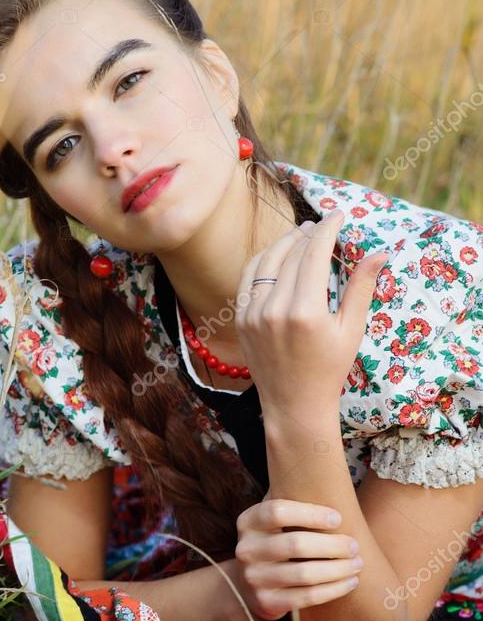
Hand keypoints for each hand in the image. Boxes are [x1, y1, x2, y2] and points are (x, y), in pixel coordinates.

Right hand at [229, 497, 363, 620]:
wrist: (246, 586)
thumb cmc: (273, 542)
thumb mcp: (272, 520)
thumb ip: (289, 497)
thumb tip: (324, 467)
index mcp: (248, 522)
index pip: (277, 512)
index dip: (310, 513)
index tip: (338, 518)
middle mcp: (246, 550)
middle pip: (294, 544)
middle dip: (332, 545)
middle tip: (355, 545)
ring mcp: (254, 578)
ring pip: (304, 574)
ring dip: (338, 569)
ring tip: (358, 564)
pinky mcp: (267, 602)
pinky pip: (307, 597)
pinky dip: (334, 589)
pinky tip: (351, 582)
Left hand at [234, 208, 388, 416]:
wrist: (293, 405)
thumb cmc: (329, 370)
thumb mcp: (351, 331)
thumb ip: (361, 289)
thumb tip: (379, 252)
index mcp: (305, 312)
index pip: (314, 254)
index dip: (327, 230)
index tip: (338, 215)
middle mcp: (274, 309)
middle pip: (291, 254)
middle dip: (308, 234)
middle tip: (322, 225)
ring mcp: (253, 314)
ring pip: (266, 262)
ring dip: (284, 243)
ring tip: (301, 234)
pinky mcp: (241, 319)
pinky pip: (248, 278)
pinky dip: (263, 261)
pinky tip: (277, 255)